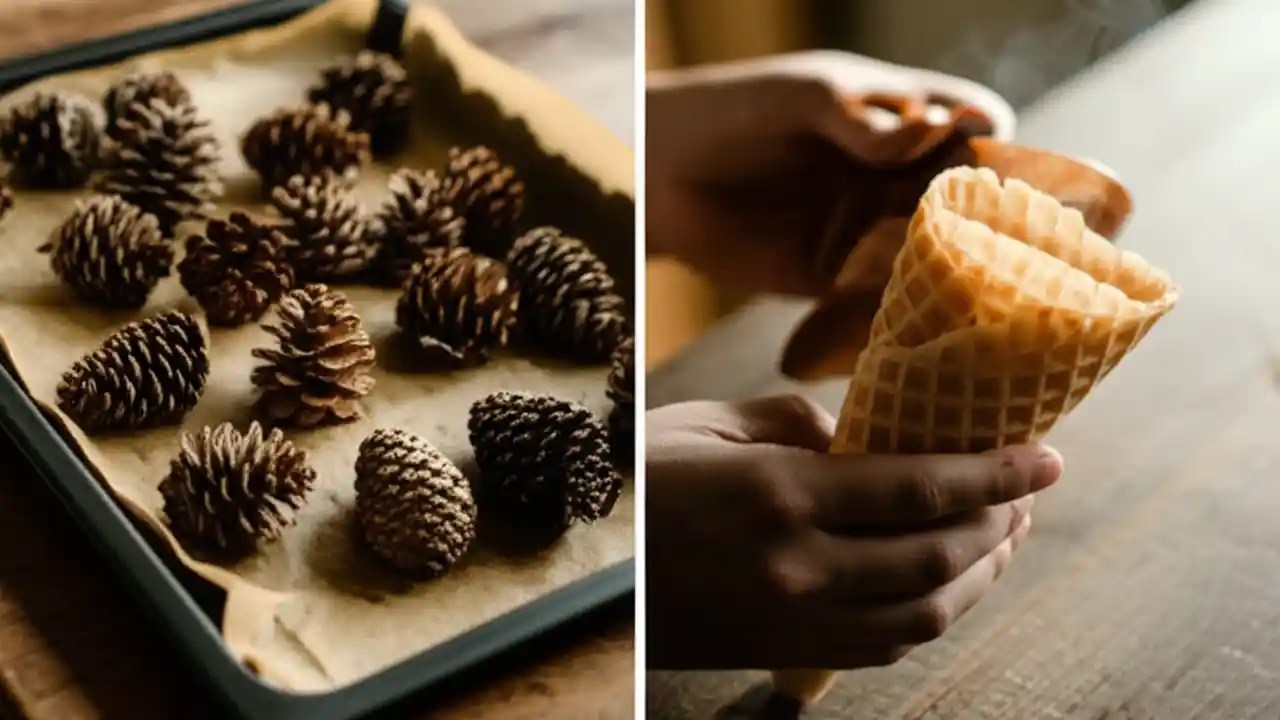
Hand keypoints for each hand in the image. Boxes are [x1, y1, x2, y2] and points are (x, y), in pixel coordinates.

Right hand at [645, 395, 1060, 668]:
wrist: (586, 574)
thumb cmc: (637, 482)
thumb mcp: (703, 426)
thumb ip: (791, 423)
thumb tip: (859, 433)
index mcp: (779, 493)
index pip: (919, 487)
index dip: (995, 473)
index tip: (1045, 458)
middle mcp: (797, 565)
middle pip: (937, 554)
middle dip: (1000, 523)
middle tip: (1027, 496)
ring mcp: (792, 619)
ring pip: (923, 612)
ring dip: (980, 578)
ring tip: (1002, 542)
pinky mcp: (781, 652)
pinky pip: (882, 646)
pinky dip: (930, 617)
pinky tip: (943, 589)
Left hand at [646, 50, 1014, 295]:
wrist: (659, 172)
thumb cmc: (734, 112)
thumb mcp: (804, 97)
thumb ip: (864, 116)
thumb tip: (932, 131)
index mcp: (904, 118)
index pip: (978, 126)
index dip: (994, 146)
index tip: (995, 170)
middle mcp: (897, 174)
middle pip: (968, 198)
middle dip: (987, 220)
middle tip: (995, 242)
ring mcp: (870, 227)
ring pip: (933, 253)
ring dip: (949, 269)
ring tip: (961, 285)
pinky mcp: (836, 278)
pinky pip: (881, 295)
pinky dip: (900, 305)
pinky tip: (914, 314)